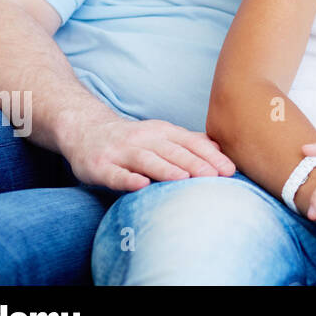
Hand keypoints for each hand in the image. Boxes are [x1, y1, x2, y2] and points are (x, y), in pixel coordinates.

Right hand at [60, 115, 235, 191]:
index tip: (229, 169)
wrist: (86, 131)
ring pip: (146, 160)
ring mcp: (121, 152)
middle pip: (172, 151)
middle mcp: (143, 139)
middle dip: (195, 163)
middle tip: (215, 176)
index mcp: (162, 132)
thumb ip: (189, 142)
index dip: (210, 155)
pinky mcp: (100, 166)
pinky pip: (115, 174)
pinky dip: (128, 179)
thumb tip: (221, 149)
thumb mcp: (162, 135)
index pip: (190, 143)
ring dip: (166, 169)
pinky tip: (141, 185)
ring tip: (184, 179)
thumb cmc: (133, 139)